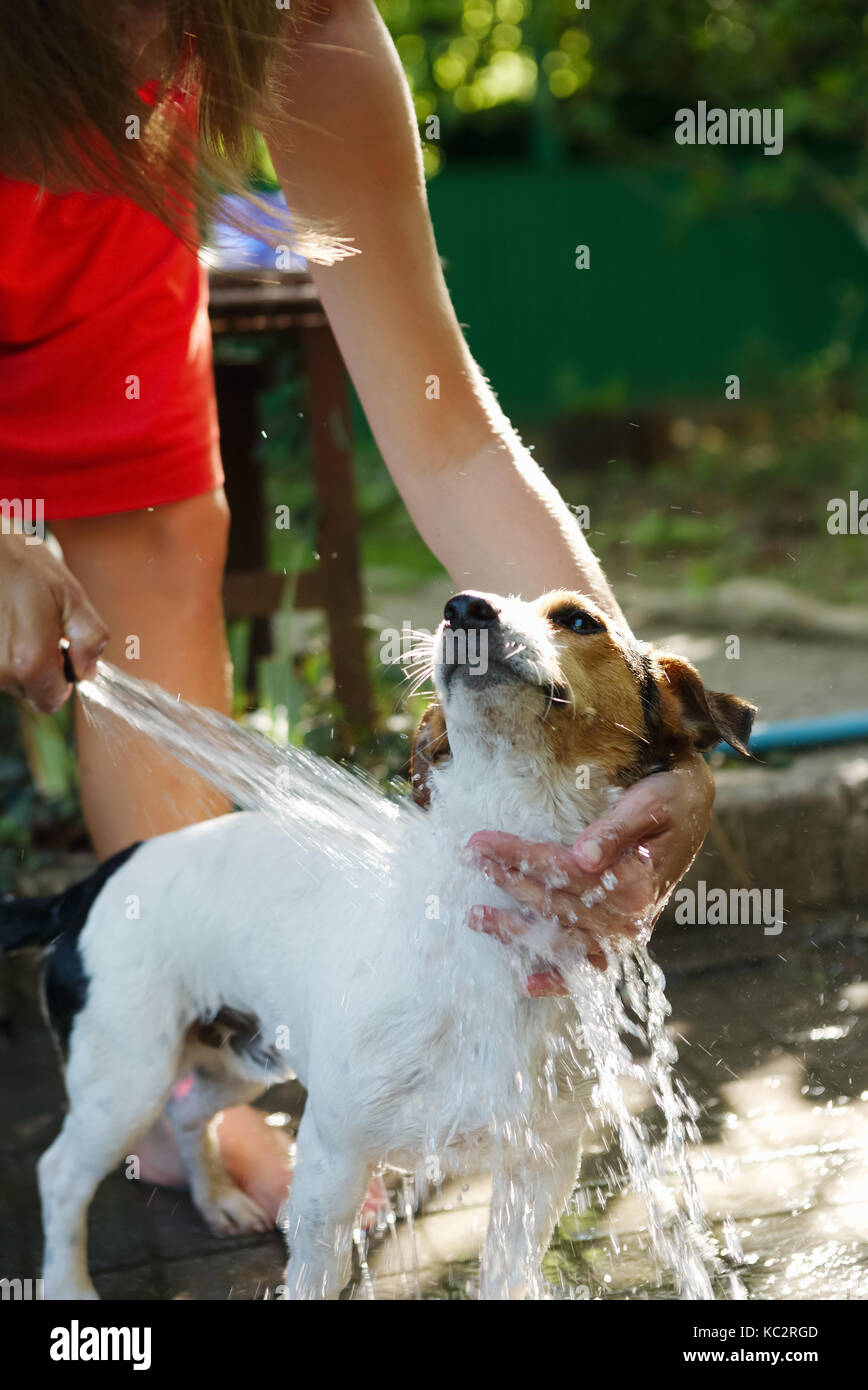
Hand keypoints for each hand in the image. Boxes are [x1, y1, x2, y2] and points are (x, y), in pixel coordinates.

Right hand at [0, 534, 108, 711]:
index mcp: (30, 662)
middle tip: (33, 623)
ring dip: (13, 655)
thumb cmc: (22, 564)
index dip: (62, 678)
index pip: (52, 700)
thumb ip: (90, 641)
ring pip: (6, 677)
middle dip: (36, 664)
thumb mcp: (71, 596)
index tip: (58, 650)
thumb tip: (88, 671)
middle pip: (27, 689)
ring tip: (11, 615)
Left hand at [466, 754, 714, 992]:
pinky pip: (588, 967)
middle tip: (468, 863)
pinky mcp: (621, 938)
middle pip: (554, 903)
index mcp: (635, 883)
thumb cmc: (670, 801)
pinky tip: (528, 983)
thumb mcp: (649, 804)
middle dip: (506, 882)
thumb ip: (615, 830)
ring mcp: (625, 934)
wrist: (695, 811)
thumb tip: (582, 856)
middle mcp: (630, 917)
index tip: (479, 842)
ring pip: (560, 937)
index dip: (516, 856)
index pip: (560, 870)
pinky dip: (559, 978)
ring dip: (516, 930)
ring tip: (475, 917)